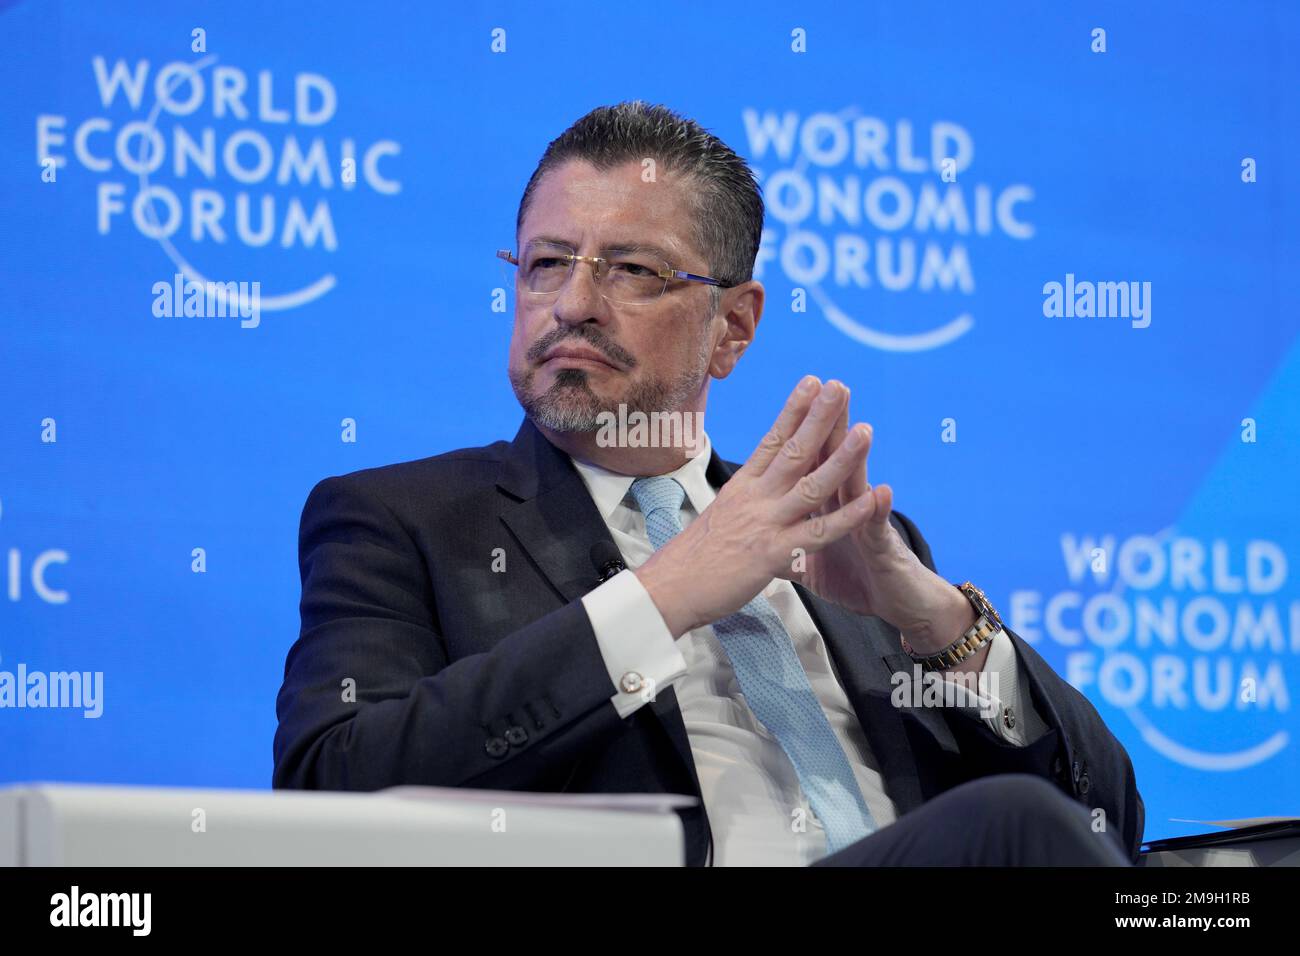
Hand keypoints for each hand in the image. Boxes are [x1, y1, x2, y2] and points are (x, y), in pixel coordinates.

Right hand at [634, 376, 876, 637]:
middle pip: (793, 450)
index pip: (772, 440)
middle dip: (818, 417)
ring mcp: (766, 523)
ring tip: (865, 431)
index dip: (793, 410)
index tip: (812, 383)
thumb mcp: (718, 517)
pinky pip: (819, 532)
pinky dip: (847, 516)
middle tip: (840, 386)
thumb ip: (742, 502)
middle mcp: (755, 498)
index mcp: (741, 487)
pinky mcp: (774, 553)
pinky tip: (870, 500)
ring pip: (812, 485)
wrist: (668, 588)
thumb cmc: (690, 559)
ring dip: (841, 457)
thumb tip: (751, 490)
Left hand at [792, 384, 975, 653]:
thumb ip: (788, 541)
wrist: (901, 605)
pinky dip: (878, 513)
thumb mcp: (812, 561)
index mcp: (823, 507)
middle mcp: (846, 507)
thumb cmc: (858, 579)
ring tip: (861, 429)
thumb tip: (759, 534)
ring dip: (857, 459)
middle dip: (826, 427)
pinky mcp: (884, 550)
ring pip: (858, 487)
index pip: (807, 464)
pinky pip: (878, 531)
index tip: (785, 403)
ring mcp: (866, 525)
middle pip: (831, 461)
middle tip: (826, 388)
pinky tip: (882, 493)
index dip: (796, 434)